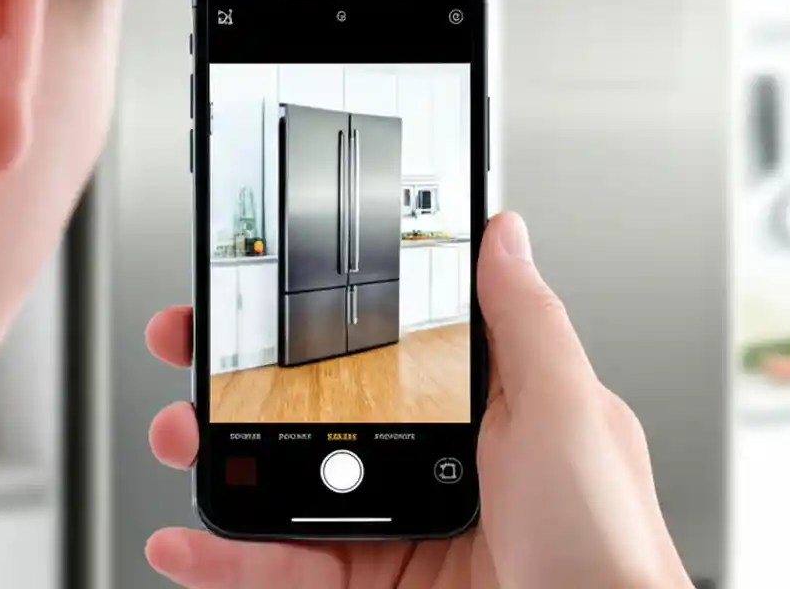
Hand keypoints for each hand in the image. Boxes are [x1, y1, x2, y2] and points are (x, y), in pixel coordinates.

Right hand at [143, 212, 690, 587]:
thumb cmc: (610, 548)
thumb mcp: (568, 413)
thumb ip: (526, 323)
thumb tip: (504, 235)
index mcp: (489, 405)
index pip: (391, 338)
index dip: (328, 309)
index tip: (272, 284)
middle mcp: (441, 459)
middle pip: (325, 405)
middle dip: (248, 378)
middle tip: (195, 354)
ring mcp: (401, 525)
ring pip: (292, 482)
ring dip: (223, 458)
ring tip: (179, 437)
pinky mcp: (374, 584)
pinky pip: (287, 567)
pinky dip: (230, 557)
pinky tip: (191, 541)